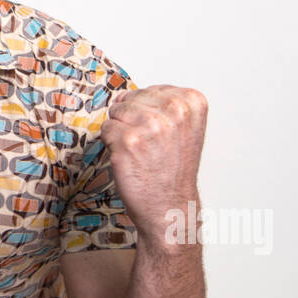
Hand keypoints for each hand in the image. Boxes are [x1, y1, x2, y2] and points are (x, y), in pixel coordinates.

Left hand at [100, 85, 207, 254]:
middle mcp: (174, 109)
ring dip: (121, 132)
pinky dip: (111, 145)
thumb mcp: (183, 128)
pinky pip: (105, 129)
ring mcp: (151, 124)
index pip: (151, 90)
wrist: (169, 207)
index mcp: (192, 102)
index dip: (149, 114)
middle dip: (133, 121)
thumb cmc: (173, 171)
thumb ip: (163, 104)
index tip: (163, 135)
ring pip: (116, 112)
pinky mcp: (128, 140)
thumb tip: (125, 95)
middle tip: (150, 147)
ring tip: (141, 152)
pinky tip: (131, 160)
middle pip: (132, 99)